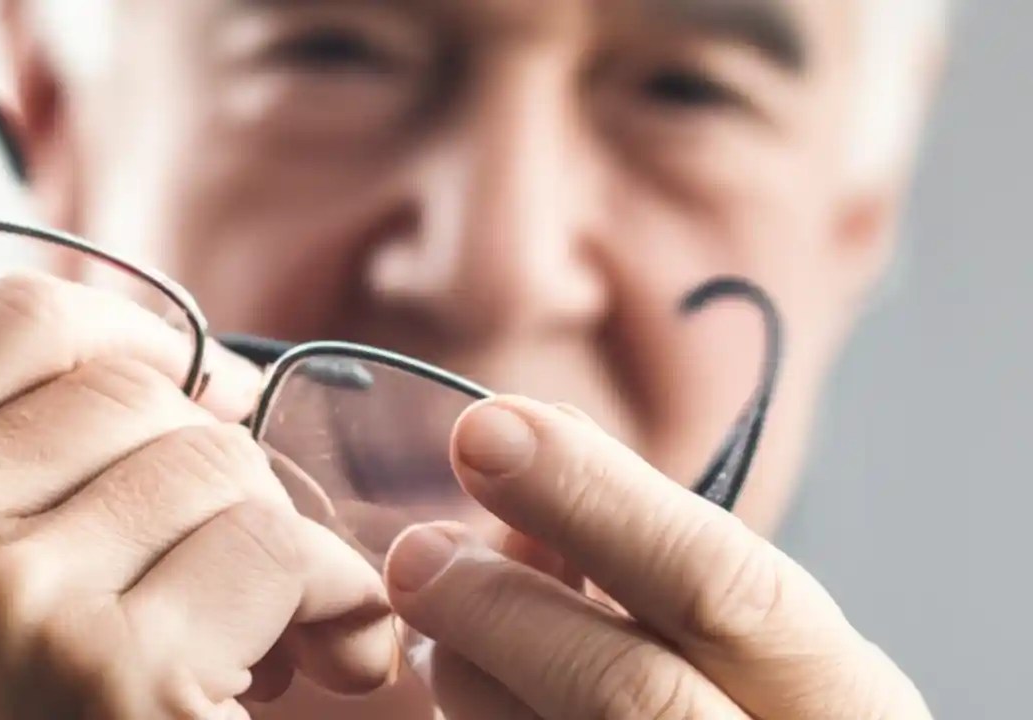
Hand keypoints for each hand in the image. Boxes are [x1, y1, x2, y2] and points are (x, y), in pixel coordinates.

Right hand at [0, 273, 394, 718]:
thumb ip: (35, 465)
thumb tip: (220, 382)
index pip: (23, 319)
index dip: (139, 338)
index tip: (205, 396)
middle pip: (140, 391)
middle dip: (221, 471)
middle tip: (234, 565)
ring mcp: (7, 596)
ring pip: (219, 466)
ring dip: (278, 546)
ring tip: (267, 630)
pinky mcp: (113, 669)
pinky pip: (278, 551)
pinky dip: (333, 597)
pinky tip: (325, 654)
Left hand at [385, 396, 930, 719]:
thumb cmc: (764, 711)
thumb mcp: (761, 644)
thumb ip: (662, 561)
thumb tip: (534, 447)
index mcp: (845, 703)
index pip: (729, 589)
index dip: (597, 498)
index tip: (487, 428)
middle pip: (633, 692)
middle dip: (506, 608)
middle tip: (417, 553)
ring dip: (472, 674)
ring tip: (430, 615)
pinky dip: (482, 717)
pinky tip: (460, 674)